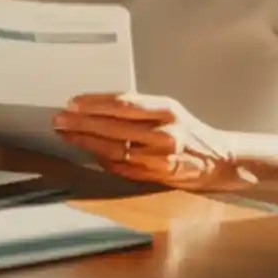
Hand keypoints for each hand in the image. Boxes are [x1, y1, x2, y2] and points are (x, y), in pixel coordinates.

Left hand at [53, 92, 257, 190]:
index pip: (124, 103)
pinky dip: (103, 160)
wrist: (217, 161)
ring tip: (65, 135)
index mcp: (166, 109)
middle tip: (59, 118)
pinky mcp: (157, 175)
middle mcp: (165, 132)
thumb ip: (137, 109)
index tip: (72, 102)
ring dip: (86, 142)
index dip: (95, 102)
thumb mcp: (167, 110)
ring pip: (115, 148)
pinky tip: (87, 153)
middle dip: (82, 122)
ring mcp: (161, 157)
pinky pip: (123, 167)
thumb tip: (95, 107)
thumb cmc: (187, 131)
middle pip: (115, 126)